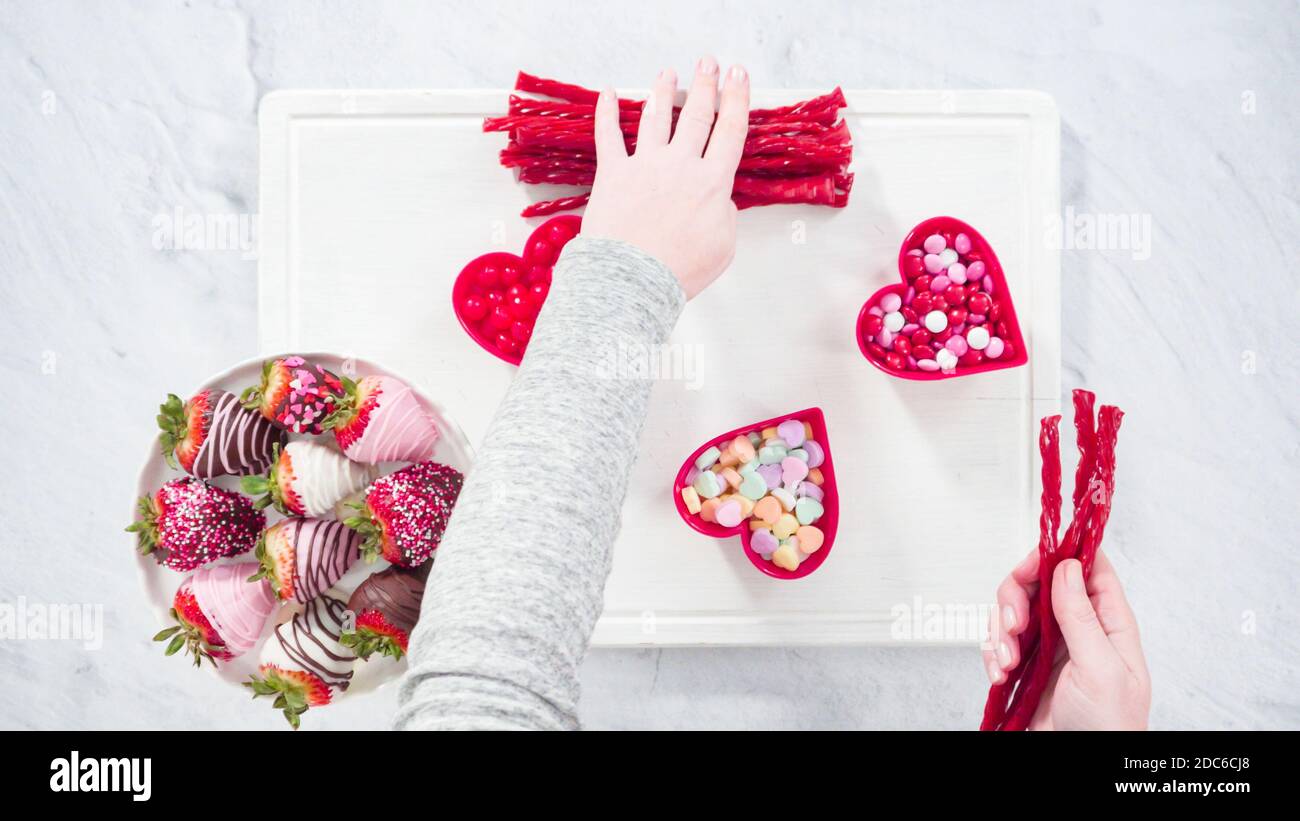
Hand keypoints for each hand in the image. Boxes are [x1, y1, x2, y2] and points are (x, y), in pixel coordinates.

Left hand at [579, 56, 749, 299]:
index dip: (737, 99)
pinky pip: (608, 136)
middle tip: (709, 64)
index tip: (738, 77)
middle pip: (697, 115)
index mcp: (711, 182)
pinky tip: (608, 94)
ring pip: (656, 117)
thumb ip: (726, 216)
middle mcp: (680, 165)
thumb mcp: (723, 247)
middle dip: (706, 84)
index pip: (730, 131)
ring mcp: (644, 165)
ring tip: (668, 74)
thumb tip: (720, 202)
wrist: (633, 280)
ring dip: (664, 92)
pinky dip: (606, 112)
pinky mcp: (613, 174)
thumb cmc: (678, 270)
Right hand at [986, 549, 1150, 729]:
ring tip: (1007, 661)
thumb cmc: (1108, 728)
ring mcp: (1050, 647)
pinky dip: (992, 654)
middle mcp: (1078, 628)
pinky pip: (999, 642)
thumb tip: (1067, 568)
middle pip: (1040, 582)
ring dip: (1001, 631)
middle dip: (1017, 597)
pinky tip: (1000, 673)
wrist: (1079, 768)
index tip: (1035, 560)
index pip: (1088, 567)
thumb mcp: (1101, 670)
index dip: (1060, 554)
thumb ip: (1082, 617)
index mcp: (1108, 623)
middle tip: (1014, 623)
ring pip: (1014, 610)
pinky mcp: (1027, 666)